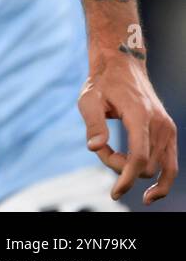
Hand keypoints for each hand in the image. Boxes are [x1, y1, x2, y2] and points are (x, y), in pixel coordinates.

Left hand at [79, 53, 177, 204]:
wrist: (123, 66)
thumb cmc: (102, 83)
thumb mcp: (89, 99)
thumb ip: (93, 124)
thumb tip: (95, 148)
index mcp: (140, 115)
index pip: (138, 157)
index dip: (126, 178)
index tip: (115, 193)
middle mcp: (160, 124)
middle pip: (143, 165)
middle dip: (120, 166)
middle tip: (101, 148)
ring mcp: (168, 129)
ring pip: (156, 168)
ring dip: (133, 170)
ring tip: (114, 157)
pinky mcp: (170, 132)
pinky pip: (171, 165)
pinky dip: (163, 181)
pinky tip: (150, 194)